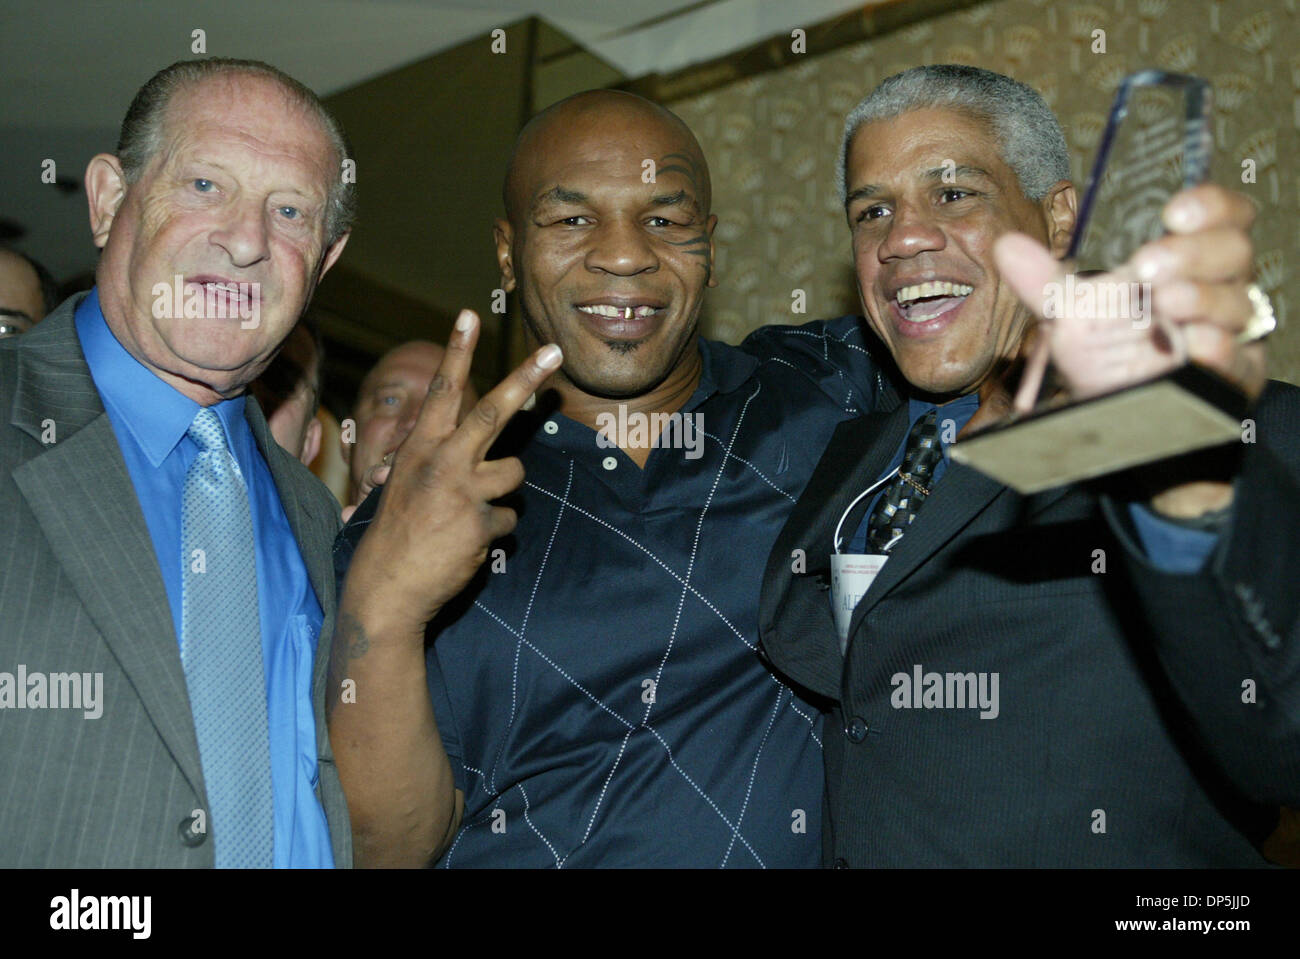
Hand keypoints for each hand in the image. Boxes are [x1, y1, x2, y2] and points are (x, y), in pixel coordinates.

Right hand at [341, 309, 561, 631]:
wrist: (386, 588)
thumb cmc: (394, 532)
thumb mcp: (401, 483)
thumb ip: (431, 459)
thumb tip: (445, 447)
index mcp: (420, 447)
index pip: (442, 390)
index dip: (457, 351)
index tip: (469, 314)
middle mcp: (442, 461)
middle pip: (493, 411)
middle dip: (526, 379)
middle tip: (555, 352)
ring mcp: (463, 492)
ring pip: (514, 474)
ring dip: (501, 493)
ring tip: (469, 514)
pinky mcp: (482, 523)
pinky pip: (510, 519)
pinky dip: (495, 531)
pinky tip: (468, 543)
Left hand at [994, 184, 1266, 412]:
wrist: (1115, 418)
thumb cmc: (1104, 356)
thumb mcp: (1070, 318)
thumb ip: (1044, 283)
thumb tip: (1006, 245)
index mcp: (1185, 261)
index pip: (1220, 217)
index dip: (1209, 206)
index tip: (1173, 211)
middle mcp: (1215, 289)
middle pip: (1233, 251)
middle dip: (1193, 252)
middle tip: (1149, 264)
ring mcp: (1227, 333)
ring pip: (1237, 303)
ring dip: (1201, 297)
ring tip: (1164, 300)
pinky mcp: (1231, 378)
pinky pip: (1239, 359)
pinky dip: (1217, 348)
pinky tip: (1194, 342)